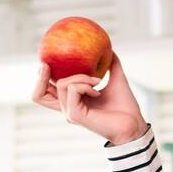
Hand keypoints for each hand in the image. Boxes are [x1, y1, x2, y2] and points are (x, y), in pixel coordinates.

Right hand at [29, 51, 146, 145]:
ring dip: (81, 77)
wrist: (133, 124)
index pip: (47, 92)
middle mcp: (68, 108)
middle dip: (40, 78)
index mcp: (73, 101)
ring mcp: (70, 113)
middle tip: (46, 64)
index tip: (49, 61)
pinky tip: (98, 91)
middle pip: (38, 96)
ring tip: (97, 81)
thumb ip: (110, 64)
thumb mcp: (116, 79)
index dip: (42, 77)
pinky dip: (85, 85)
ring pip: (62, 84)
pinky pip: (72, 89)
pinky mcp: (75, 115)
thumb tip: (108, 47)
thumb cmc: (125, 106)